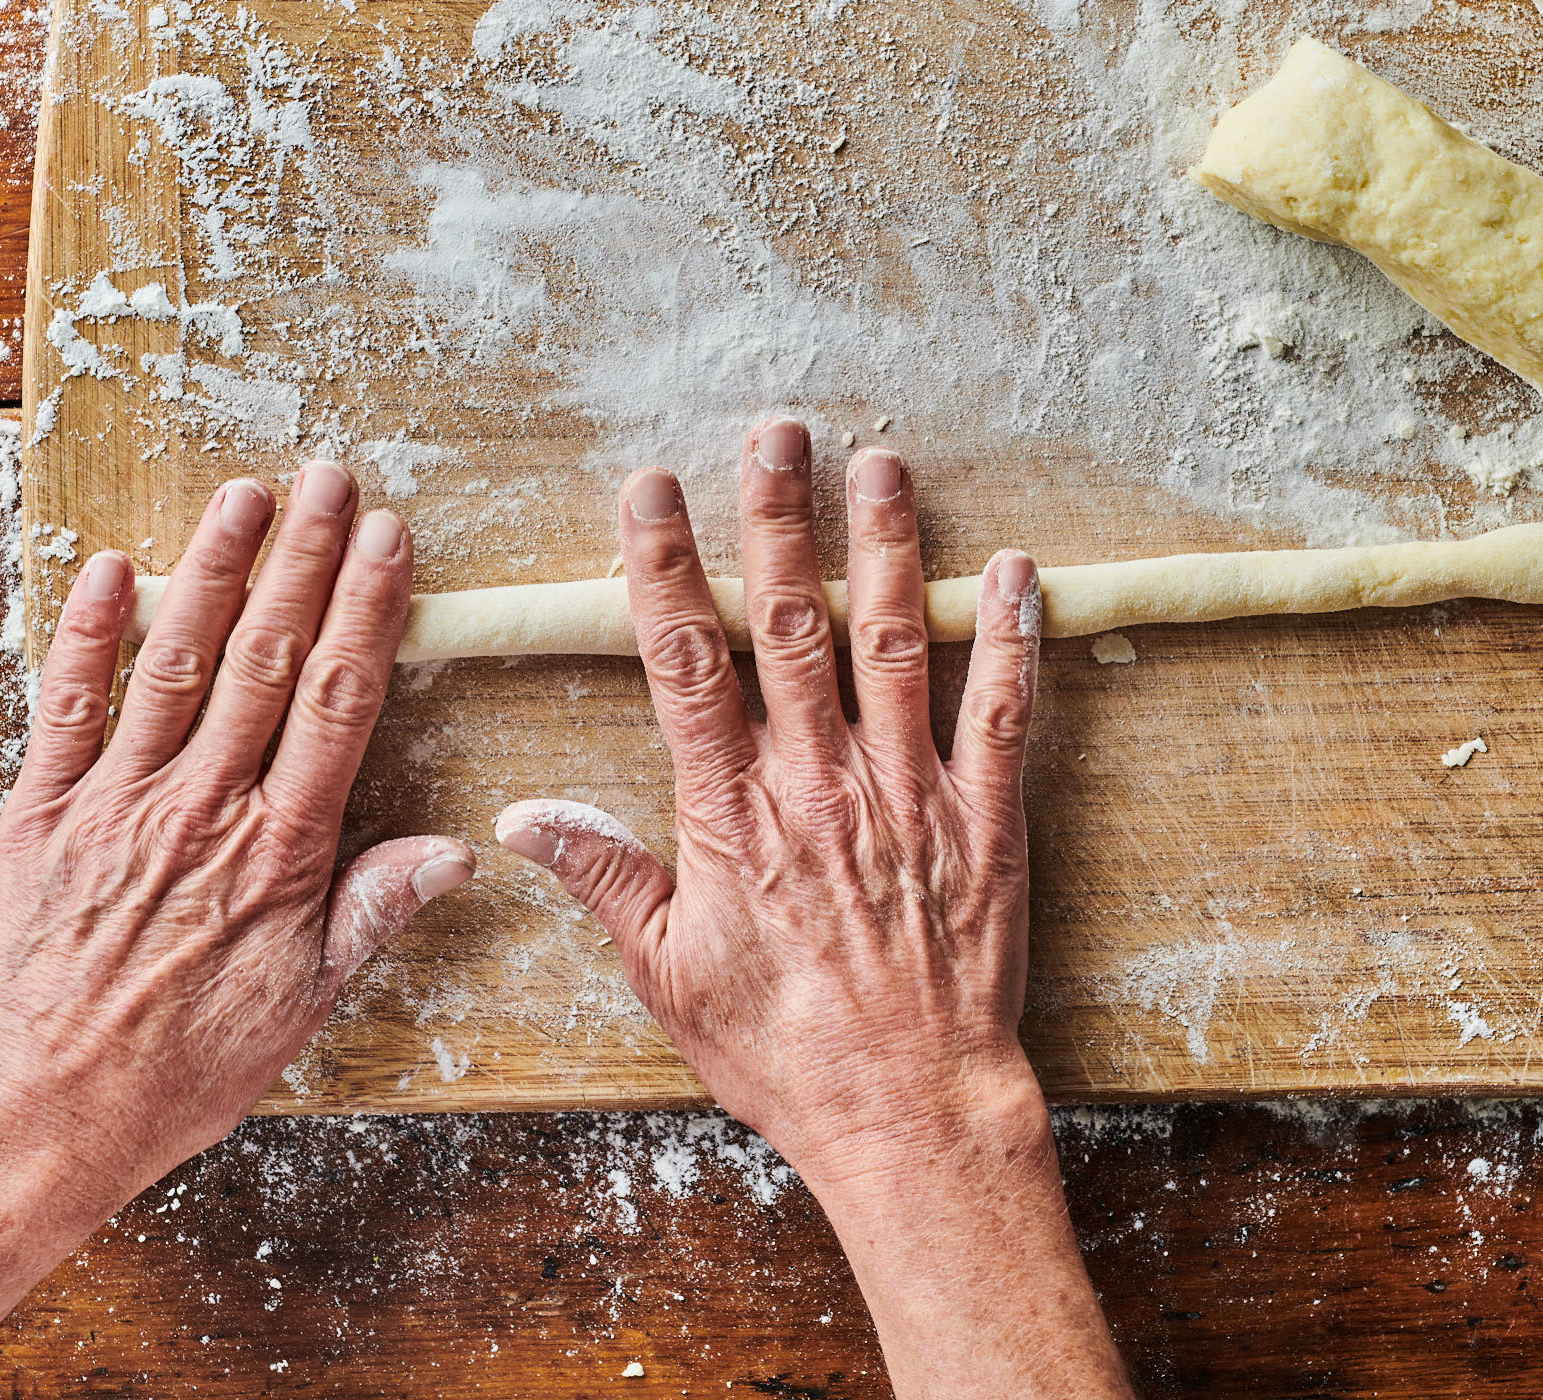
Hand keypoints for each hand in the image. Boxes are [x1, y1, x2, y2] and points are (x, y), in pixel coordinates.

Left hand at [0, 463, 473, 1193]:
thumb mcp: (304, 1004)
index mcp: (277, 849)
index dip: (365, 610)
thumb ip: (372, 912)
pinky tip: (110, 569)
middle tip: (329, 479)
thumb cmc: (183, 1066)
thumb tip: (455, 851)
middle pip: (267, 658)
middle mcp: (202, 808)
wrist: (48, 1109)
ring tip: (244, 494)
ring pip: (176, 662)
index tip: (387, 539)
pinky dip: (88, 634)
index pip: (337, 701)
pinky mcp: (42, 813)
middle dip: (303, 559)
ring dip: (214, 570)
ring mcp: (117, 802)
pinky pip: (66, 706)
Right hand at [496, 422, 1130, 1398]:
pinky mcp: (987, 823)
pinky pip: (1004, 713)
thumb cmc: (782, 1051)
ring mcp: (910, 796)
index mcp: (734, 812)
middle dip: (780, 518)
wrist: (907, 1112)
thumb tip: (524, 813)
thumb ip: (604, 877)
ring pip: (895, 644)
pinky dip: (1011, 637)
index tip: (651, 486)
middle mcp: (821, 784)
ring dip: (888, 546)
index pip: (688, 662)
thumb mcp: (667, 972)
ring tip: (881, 462)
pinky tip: (1018, 569)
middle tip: (778, 430)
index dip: (667, 566)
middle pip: (794, 624)